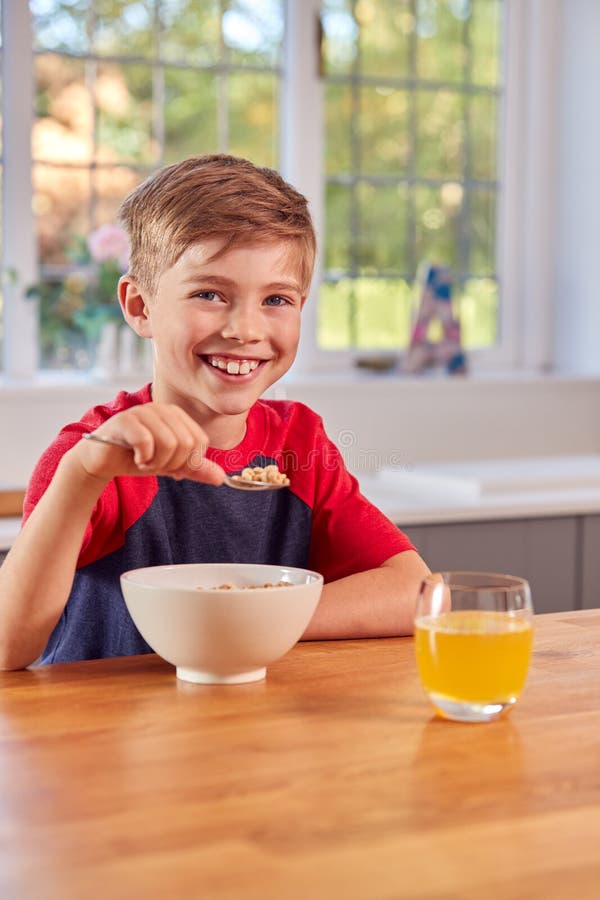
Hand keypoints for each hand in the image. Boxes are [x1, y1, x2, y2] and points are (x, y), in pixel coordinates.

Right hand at [72, 403, 224, 484]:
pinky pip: (147, 442)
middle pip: (187, 443)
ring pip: (169, 443)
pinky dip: (143, 458)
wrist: (102, 461)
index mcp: (176, 415)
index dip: (188, 461)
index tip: (170, 464)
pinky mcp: (125, 420)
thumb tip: (221, 477)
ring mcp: (143, 411)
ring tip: (143, 460)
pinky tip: (134, 457)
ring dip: (156, 463)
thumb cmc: (136, 458)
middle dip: (171, 463)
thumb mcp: (170, 465)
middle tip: (154, 463)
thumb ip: (194, 469)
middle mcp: (161, 408)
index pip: (200, 441)